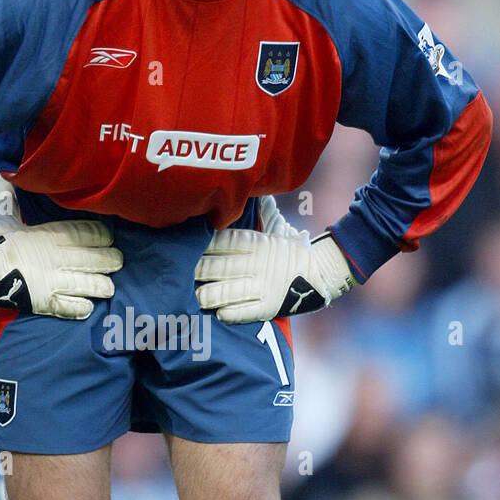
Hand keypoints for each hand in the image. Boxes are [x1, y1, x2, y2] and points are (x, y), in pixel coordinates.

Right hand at [0, 176, 121, 318]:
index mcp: (51, 235)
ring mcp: (54, 281)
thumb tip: (2, 174)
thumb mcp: (2, 214)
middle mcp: (58, 257)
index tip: (110, 236)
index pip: (87, 232)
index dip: (102, 235)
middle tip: (117, 260)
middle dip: (111, 260)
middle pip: (97, 259)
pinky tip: (88, 306)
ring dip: (103, 285)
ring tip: (109, 287)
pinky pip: (72, 307)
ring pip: (90, 284)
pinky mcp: (46, 302)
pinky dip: (82, 307)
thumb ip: (8, 197)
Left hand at [194, 221, 354, 322]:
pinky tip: (218, 312)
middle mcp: (256, 263)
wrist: (321, 272)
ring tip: (195, 296)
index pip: (222, 241)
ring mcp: (263, 286)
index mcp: (256, 243)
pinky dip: (230, 312)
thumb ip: (261, 211)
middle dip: (197, 270)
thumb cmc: (291, 250)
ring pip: (228, 291)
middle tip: (178, 274)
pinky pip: (246, 311)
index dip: (200, 246)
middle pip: (219, 266)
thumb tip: (253, 187)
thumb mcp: (277, 227)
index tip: (183, 248)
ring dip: (208, 294)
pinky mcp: (270, 307)